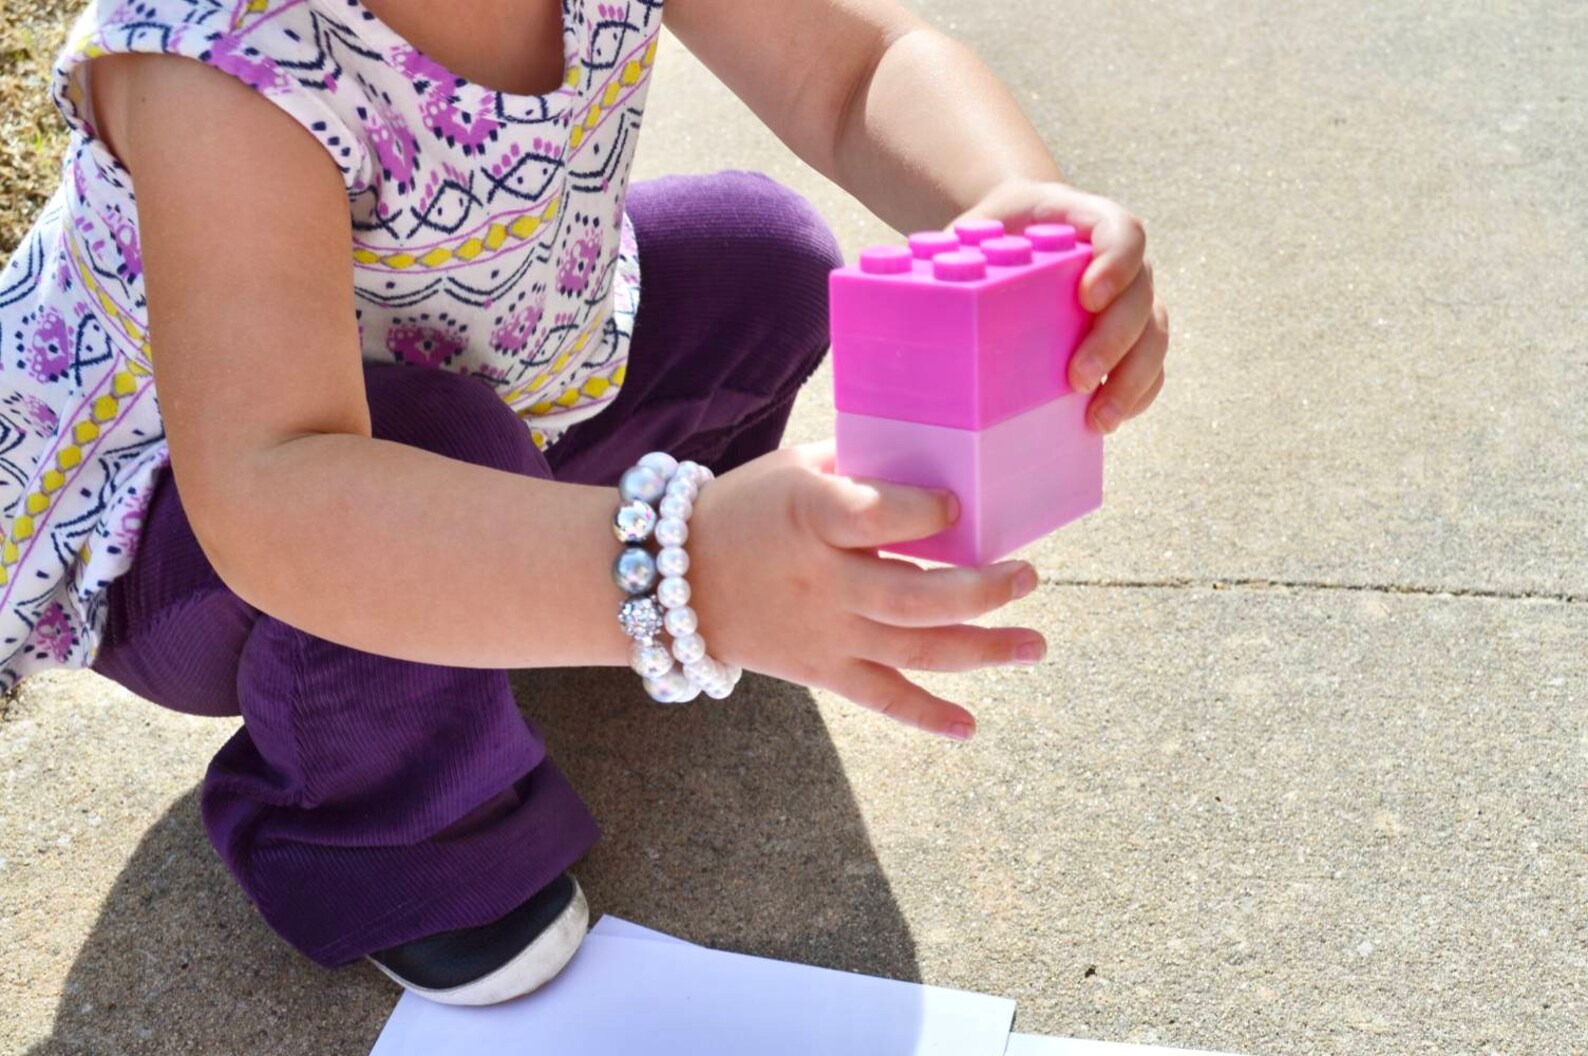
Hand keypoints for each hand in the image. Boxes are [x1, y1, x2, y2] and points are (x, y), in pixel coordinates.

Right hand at [686, 442, 1043, 740]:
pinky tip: (969, 726)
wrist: (675, 580)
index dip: (930, 511)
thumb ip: (860, 466)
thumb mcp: (794, 469)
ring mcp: (824, 632)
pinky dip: (925, 716)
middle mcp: (823, 581)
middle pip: (915, 596)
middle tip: (1028, 576)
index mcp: (811, 518)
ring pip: (914, 650)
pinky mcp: (820, 670)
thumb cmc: (744, 509)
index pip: (882, 518)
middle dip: (982, 591)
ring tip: (1034, 643)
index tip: (961, 503)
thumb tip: (935, 461)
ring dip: (982, 650)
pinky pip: (880, 697)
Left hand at [955, 179, 1168, 433]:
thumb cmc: (991, 237)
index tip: (1087, 296)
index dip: (1115, 264)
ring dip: (1132, 379)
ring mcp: (1132, 299)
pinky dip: (1138, 394)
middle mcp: (1121, 260)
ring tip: (1098, 419)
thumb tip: (890, 293)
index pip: (1122, 232)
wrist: (1016, 236)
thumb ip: (947, 254)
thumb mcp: (970, 232)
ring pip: (1153, 336)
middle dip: (1115, 340)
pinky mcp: (1131, 336)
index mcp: (1085, 221)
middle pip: (1141, 295)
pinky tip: (1110, 421)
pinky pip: (1151, 365)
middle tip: (1077, 377)